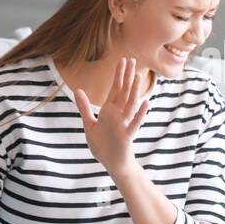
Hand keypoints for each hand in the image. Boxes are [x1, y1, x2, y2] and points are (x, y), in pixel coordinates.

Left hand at [72, 56, 150, 177]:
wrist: (111, 163)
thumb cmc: (102, 145)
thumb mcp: (89, 124)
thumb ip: (84, 107)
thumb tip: (78, 90)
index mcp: (109, 111)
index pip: (115, 89)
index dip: (119, 74)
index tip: (123, 60)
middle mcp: (118, 115)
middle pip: (124, 92)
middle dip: (127, 76)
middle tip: (133, 60)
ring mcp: (124, 124)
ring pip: (130, 105)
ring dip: (134, 91)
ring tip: (138, 76)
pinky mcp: (127, 136)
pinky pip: (134, 124)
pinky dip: (140, 114)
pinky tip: (146, 103)